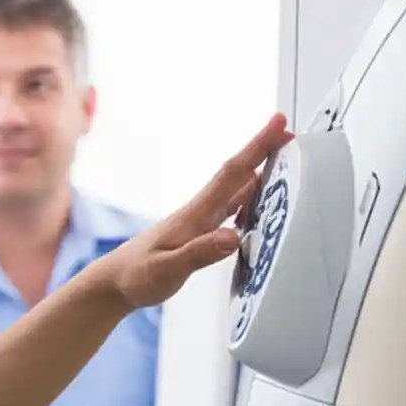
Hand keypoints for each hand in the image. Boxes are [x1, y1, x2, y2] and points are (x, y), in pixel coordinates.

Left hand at [101, 113, 293, 307]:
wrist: (116, 281)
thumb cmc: (137, 276)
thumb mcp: (167, 270)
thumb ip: (199, 253)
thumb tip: (233, 236)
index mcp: (195, 214)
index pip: (231, 173)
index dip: (256, 148)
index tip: (276, 124)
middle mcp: (200, 212)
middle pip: (237, 175)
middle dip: (263, 152)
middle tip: (289, 134)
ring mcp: (200, 220)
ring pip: (236, 190)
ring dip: (260, 173)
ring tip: (284, 161)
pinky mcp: (199, 231)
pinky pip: (231, 208)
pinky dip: (250, 198)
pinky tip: (258, 201)